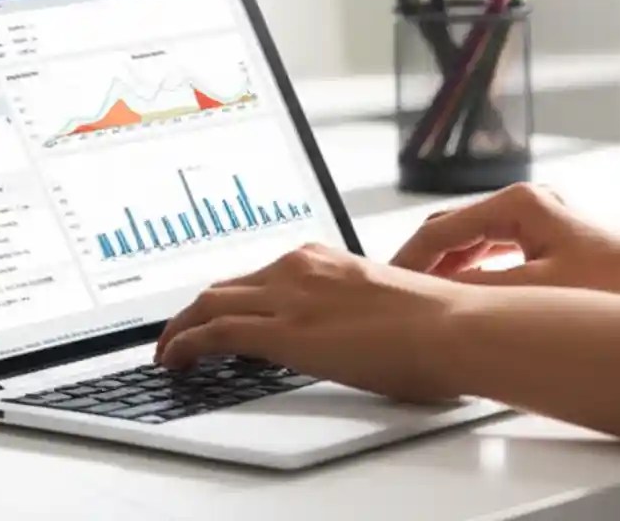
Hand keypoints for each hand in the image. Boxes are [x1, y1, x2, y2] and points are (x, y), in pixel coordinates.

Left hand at [154, 243, 466, 402]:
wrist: (451, 327)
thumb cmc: (436, 324)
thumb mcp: (384, 306)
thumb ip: (354, 312)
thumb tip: (349, 334)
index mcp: (325, 259)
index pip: (259, 274)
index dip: (230, 296)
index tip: (218, 312)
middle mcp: (299, 267)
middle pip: (226, 285)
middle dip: (197, 310)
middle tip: (181, 333)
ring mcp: (288, 295)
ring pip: (209, 303)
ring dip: (181, 327)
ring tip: (168, 351)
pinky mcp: (283, 329)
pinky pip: (213, 332)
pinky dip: (184, 343)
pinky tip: (173, 360)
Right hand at [391, 183, 619, 288]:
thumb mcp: (536, 291)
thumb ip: (478, 293)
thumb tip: (434, 302)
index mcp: (518, 203)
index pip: (439, 229)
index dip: (407, 261)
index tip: (386, 287)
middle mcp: (528, 202)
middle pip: (453, 229)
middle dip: (422, 262)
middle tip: (397, 294)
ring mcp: (542, 218)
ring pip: (475, 240)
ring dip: (448, 268)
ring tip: (425, 299)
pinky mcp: (554, 238)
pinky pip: (497, 251)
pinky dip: (475, 271)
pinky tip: (469, 298)